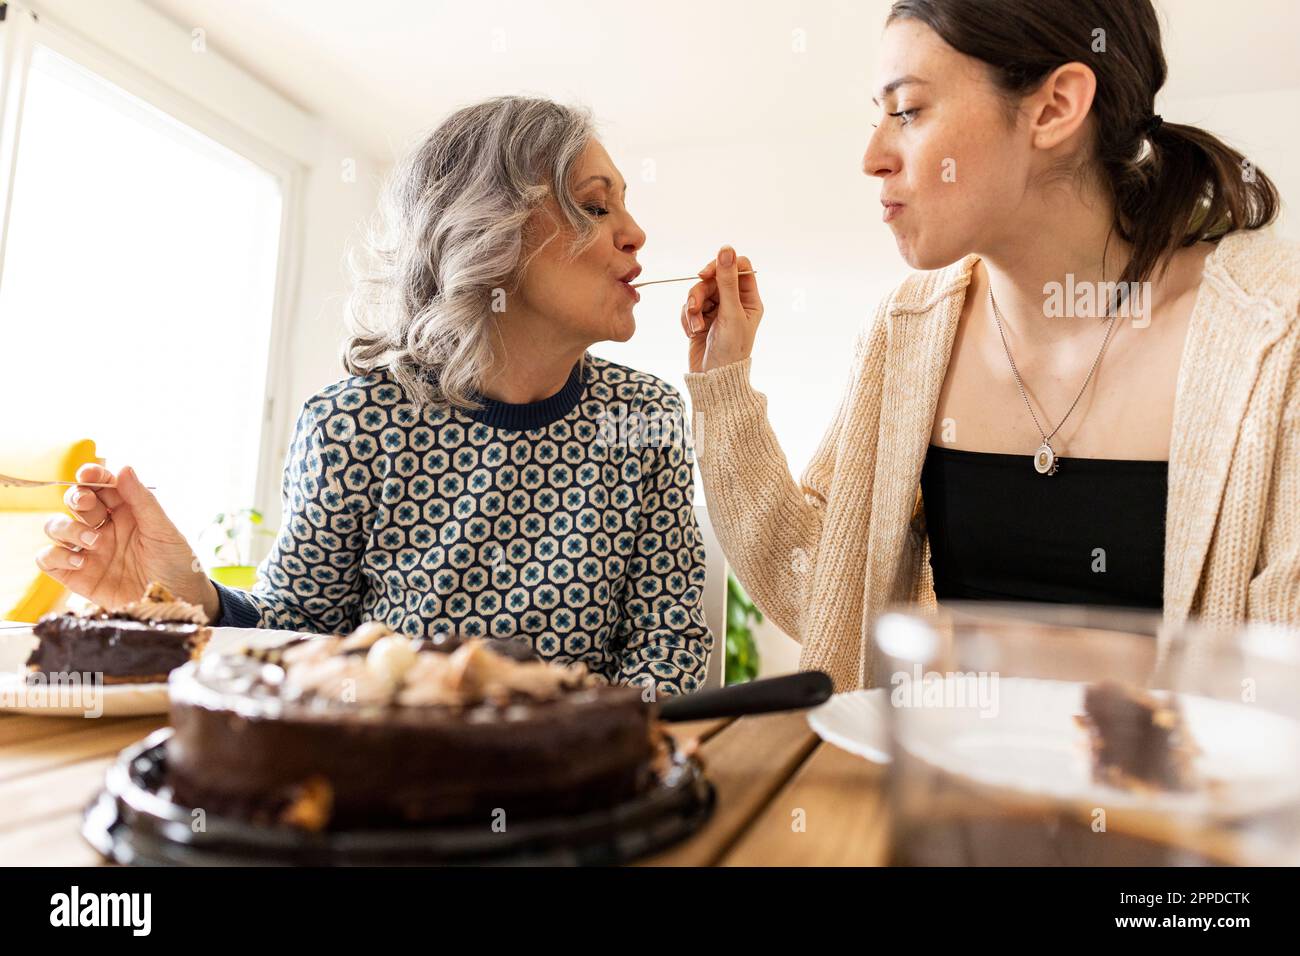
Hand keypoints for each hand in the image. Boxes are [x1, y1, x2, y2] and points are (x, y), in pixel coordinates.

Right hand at [35, 463, 220, 621]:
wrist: (177, 601)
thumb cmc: (177, 563)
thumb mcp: (164, 530)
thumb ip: (143, 501)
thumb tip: (124, 467)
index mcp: (127, 511)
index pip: (101, 485)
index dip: (91, 476)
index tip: (86, 474)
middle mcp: (104, 528)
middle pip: (75, 502)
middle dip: (76, 498)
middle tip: (87, 505)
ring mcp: (89, 551)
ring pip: (56, 527)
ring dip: (67, 528)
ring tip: (94, 541)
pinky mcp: (77, 576)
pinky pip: (48, 559)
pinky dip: (55, 555)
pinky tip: (80, 561)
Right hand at [681, 245, 763, 372]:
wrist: (713, 380)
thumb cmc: (730, 350)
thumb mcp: (730, 313)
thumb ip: (727, 281)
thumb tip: (726, 249)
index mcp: (749, 300)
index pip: (737, 267)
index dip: (720, 266)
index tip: (705, 274)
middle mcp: (734, 303)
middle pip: (713, 279)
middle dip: (700, 293)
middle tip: (694, 308)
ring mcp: (716, 311)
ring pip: (698, 292)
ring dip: (692, 308)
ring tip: (694, 327)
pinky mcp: (700, 320)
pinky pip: (688, 307)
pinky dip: (687, 318)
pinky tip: (691, 333)